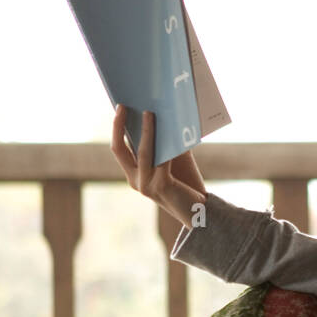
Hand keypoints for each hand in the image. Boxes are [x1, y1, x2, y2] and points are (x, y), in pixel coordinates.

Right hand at [110, 105, 207, 229]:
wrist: (200, 211)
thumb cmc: (187, 184)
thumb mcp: (170, 161)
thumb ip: (164, 144)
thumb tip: (163, 115)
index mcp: (134, 175)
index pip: (118, 149)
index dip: (116, 128)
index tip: (120, 108)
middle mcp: (135, 181)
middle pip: (119, 149)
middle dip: (118, 126)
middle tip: (123, 106)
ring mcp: (146, 185)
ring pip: (142, 152)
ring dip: (146, 130)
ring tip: (149, 112)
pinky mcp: (161, 186)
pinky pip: (161, 160)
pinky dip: (166, 144)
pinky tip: (171, 130)